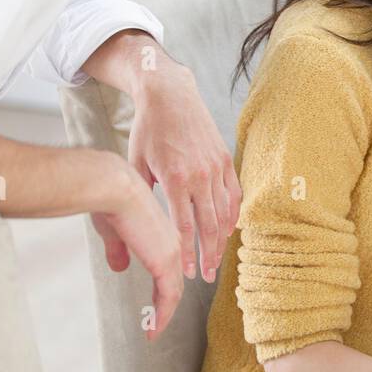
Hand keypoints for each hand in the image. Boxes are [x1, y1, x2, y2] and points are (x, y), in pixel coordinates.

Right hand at [91, 159, 184, 340]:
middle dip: (165, 305)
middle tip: (155, 325)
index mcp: (164, 234)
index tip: (156, 305)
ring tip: (152, 332)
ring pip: (173, 292)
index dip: (163, 288)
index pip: (168, 267)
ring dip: (163, 315)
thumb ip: (119, 250)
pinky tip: (153, 330)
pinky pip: (168, 296)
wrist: (113, 187)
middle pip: (174, 282)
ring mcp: (172, 253)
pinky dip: (162, 315)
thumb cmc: (109, 202)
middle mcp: (173, 244)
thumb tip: (120, 267)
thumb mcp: (114, 232)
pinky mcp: (165, 262)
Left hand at [129, 60, 240, 281]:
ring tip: (216, 259)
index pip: (185, 226)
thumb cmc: (148, 129)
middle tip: (206, 276)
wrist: (170, 95)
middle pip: (209, 226)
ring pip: (225, 213)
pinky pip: (234, 194)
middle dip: (208, 255)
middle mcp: (201, 175)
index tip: (185, 273)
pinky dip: (233, 215)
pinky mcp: (226, 159)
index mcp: (176, 178)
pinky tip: (228, 230)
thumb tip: (137, 225)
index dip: (187, 253)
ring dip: (221, 240)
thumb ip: (142, 193)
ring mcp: (216, 166)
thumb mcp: (137, 162)